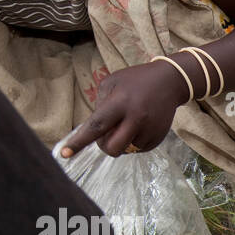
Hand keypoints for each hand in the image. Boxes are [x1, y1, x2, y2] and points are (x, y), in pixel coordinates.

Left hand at [60, 61, 186, 157]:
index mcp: (120, 103)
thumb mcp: (111, 83)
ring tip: (128, 123)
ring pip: (126, 150)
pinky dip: (134, 142)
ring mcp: (149, 130)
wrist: (169, 82)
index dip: (79, 141)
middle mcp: (135, 118)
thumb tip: (93, 130)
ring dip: (121, 141)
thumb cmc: (134, 81)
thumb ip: (100, 106)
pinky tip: (139, 126)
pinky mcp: (158, 138)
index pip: (96, 126)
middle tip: (105, 137)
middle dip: (104, 146)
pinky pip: (139, 149)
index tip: (65, 153)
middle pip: (112, 147)